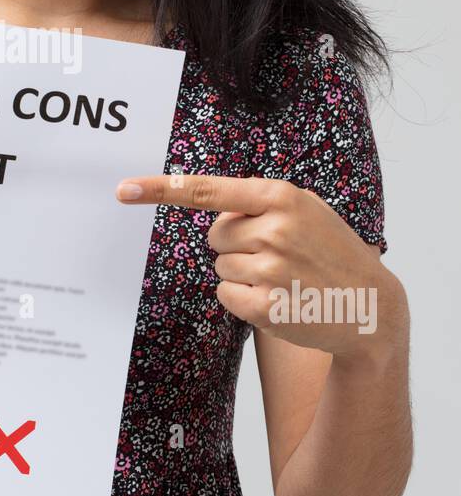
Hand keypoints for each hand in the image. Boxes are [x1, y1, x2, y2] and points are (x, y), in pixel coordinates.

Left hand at [115, 171, 403, 358]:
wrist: (371, 306)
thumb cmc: (331, 252)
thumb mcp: (307, 210)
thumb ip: (260, 202)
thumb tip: (215, 212)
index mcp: (281, 196)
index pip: (209, 189)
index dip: (162, 189)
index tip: (124, 189)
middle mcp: (274, 229)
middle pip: (215, 235)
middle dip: (236, 245)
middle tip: (278, 256)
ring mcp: (270, 268)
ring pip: (220, 267)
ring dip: (244, 274)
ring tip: (285, 278)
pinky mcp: (265, 306)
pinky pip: (225, 295)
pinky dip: (243, 300)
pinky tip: (279, 299)